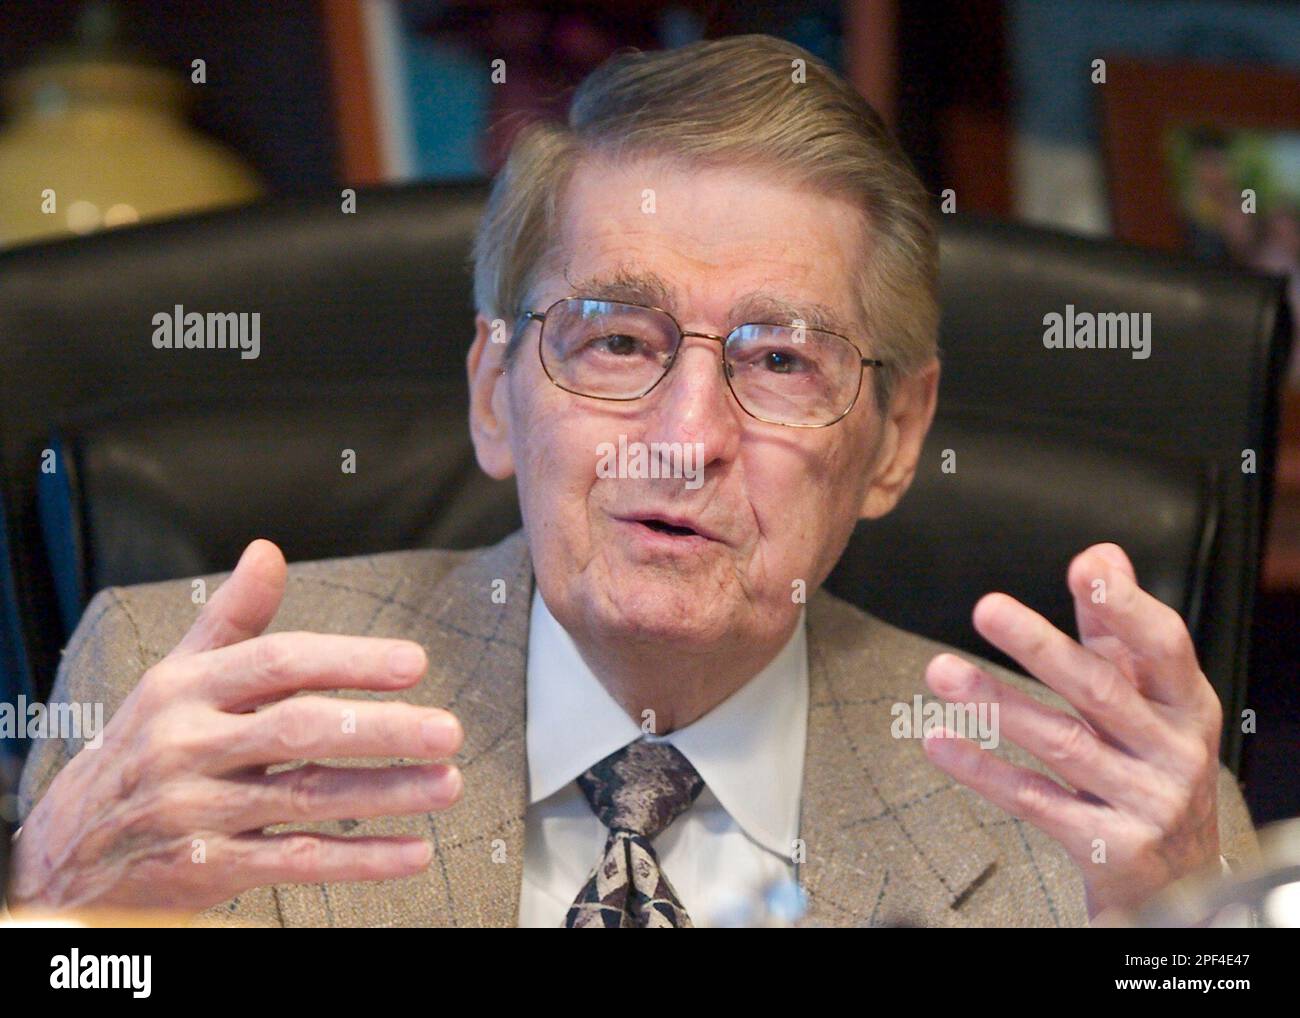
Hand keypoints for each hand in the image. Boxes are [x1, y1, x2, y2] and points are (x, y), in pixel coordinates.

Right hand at [9, 540, 463, 915]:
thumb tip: (268, 552)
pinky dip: (359, 861)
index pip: (277, 663)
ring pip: (306, 796)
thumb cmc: (145, 746)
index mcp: (187, 689)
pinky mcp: (209, 868)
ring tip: (447, 784)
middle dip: (381, 729)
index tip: (413, 664)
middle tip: (447, 730)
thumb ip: (232, 618)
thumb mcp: (176, 676)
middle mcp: (190, 745)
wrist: (71, 845)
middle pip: (299, 729)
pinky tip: (412, 853)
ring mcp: (198, 810)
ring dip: (386, 793)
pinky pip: (296, 861)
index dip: (349, 661)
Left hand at [922, 543, 1222, 917]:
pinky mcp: (1110, 847)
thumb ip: (1118, 634)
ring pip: (1061, 743)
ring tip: (942, 672)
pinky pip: (1034, 800)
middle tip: (988, 609)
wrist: (1180, 883)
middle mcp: (1174, 753)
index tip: (1085, 569)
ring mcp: (1145, 803)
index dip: (1125, 607)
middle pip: (1102, 691)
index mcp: (1186, 706)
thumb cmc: (1154, 773)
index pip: (1162, 647)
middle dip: (1040, 647)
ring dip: (997, 703)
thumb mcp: (1150, 705)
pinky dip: (983, 770)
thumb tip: (1102, 555)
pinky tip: (940, 741)